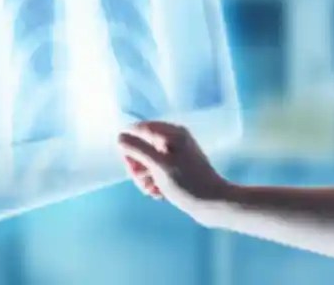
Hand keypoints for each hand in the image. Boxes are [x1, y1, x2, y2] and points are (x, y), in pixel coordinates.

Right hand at [118, 121, 232, 227]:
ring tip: (154, 190)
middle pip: (141, 147)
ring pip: (147, 163)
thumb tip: (120, 136)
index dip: (130, 147)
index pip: (139, 129)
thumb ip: (138, 150)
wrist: (213, 203)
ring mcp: (175, 156)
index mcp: (172, 133)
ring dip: (145, 178)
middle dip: (138, 167)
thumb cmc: (187, 183)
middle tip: (145, 181)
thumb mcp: (159, 166)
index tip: (131, 165)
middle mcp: (173, 140)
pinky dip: (154, 183)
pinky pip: (156, 173)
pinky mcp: (176, 170)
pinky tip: (160, 193)